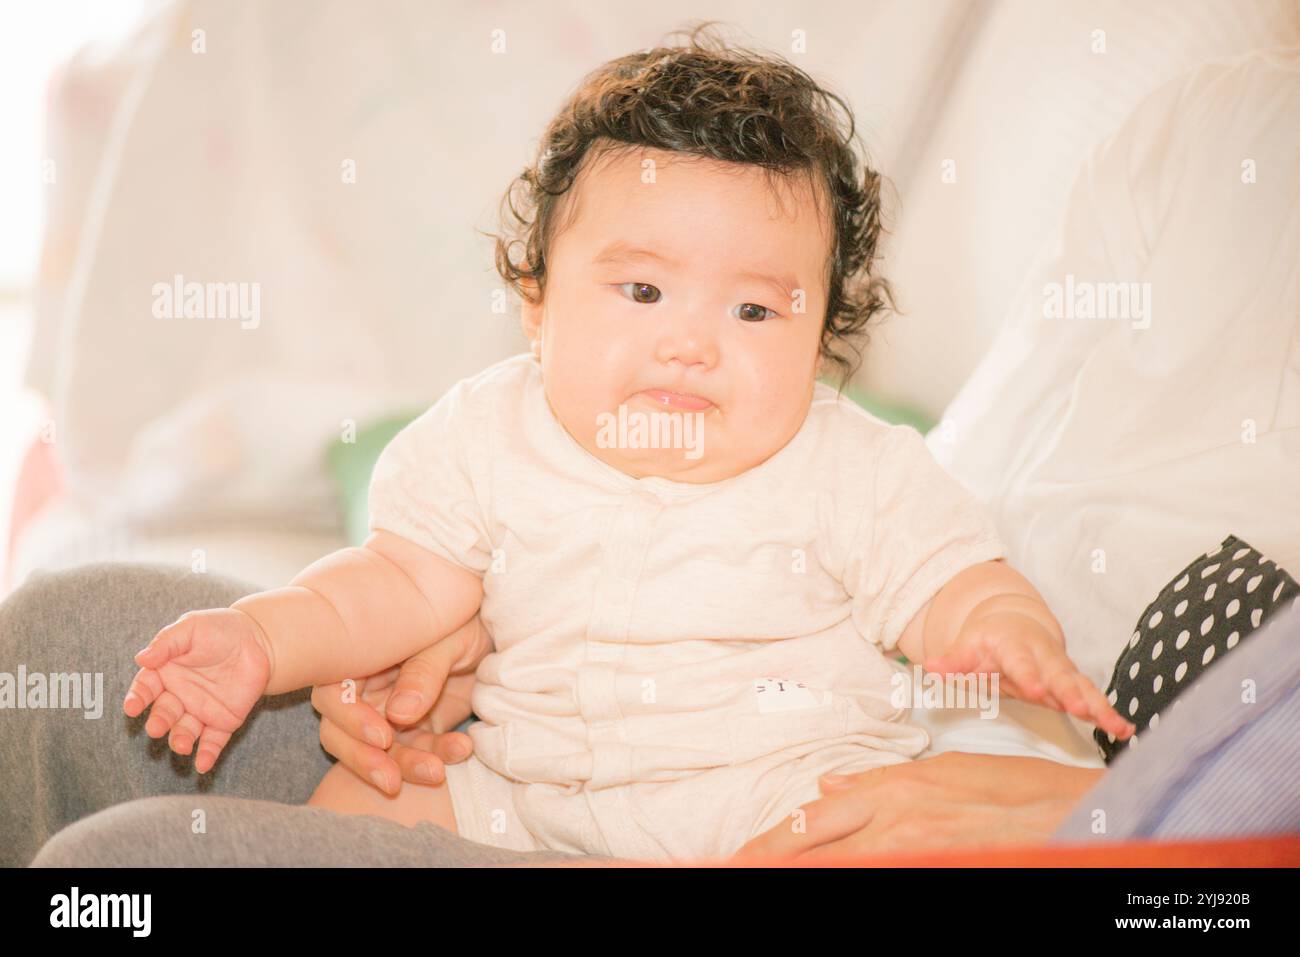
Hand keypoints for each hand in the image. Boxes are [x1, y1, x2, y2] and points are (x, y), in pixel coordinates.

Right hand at [123, 608, 272, 772]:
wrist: (258, 640)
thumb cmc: (219, 630)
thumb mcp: (191, 628)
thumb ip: (167, 642)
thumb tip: (141, 657)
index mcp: (165, 673)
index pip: (146, 688)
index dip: (137, 697)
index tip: (131, 707)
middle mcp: (179, 695)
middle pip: (164, 713)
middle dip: (159, 722)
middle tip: (156, 728)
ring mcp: (200, 710)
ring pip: (185, 730)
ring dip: (180, 740)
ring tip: (181, 746)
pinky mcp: (223, 721)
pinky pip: (213, 741)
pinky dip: (207, 754)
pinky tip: (203, 765)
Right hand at [311, 612, 492, 795]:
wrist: (495, 638)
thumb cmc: (463, 623)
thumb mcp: (447, 639)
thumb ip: (423, 671)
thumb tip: (399, 714)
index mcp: (360, 657)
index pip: (333, 694)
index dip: (350, 719)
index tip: (383, 737)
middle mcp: (366, 689)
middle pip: (341, 732)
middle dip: (364, 760)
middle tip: (392, 781)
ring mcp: (389, 713)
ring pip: (379, 751)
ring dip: (405, 766)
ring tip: (437, 772)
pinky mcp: (417, 730)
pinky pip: (417, 752)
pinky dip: (436, 756)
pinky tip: (462, 748)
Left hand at [732, 751, 1104, 860]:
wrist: (1076, 814)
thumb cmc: (1014, 790)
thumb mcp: (943, 772)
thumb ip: (878, 784)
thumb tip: (826, 788)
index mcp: (891, 790)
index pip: (810, 820)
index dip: (768, 844)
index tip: (736, 858)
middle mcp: (893, 821)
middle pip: (810, 850)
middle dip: (766, 862)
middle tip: (728, 871)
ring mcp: (916, 851)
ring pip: (839, 870)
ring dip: (801, 872)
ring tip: (759, 877)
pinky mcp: (942, 867)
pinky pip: (881, 881)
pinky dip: (849, 881)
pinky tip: (826, 883)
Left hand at [924, 603, 1134, 739]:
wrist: (1017, 624)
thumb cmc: (989, 641)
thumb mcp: (967, 648)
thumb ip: (952, 661)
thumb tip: (930, 668)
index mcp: (1015, 646)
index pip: (1020, 661)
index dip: (1026, 674)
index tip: (1032, 688)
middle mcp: (1044, 657)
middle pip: (1059, 675)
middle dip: (1070, 692)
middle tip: (1081, 710)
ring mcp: (1061, 671)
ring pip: (1083, 687)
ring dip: (1100, 706)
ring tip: (1117, 726)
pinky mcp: (1073, 685)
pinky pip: (1093, 698)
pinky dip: (1108, 713)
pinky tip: (1126, 731)